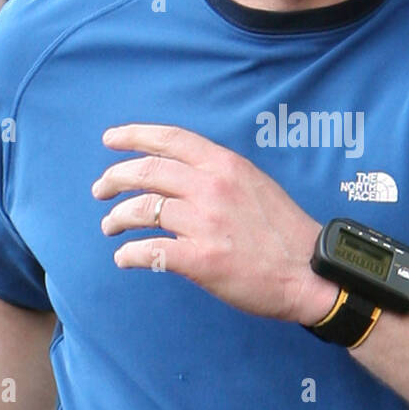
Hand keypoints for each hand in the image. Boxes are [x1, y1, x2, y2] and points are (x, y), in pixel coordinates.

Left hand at [92, 124, 336, 324]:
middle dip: (114, 178)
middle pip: (146, 172)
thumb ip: (219, 174)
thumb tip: (181, 173)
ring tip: (110, 226)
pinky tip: (125, 257)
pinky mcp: (200, 259)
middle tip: (100, 189)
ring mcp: (204, 223)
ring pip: (142, 210)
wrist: (308, 273)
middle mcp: (212, 188)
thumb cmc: (284, 232)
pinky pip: (149, 251)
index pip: (170, 139)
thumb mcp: (256, 184)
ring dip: (117, 217)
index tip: (110, 141)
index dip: (134, 136)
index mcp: (226, 166)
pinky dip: (129, 254)